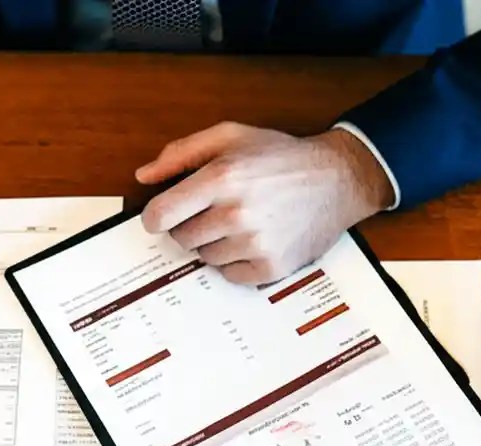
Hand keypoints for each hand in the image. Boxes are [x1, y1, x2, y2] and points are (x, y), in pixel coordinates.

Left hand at [137, 122, 393, 284]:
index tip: (162, 217)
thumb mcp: (230, 136)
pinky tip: (254, 239)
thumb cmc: (281, 156)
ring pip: (205, 257)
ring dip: (215, 243)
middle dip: (190, 226)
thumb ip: (181, 153)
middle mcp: (236, 214)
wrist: (337, 180)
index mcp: (221, 178)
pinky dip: (235, 262)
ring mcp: (255, 244)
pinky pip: (230, 275)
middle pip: (182, 238)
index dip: (155, 218)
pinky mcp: (271, 267)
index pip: (161, 216)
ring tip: (241, 222)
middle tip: (214, 211)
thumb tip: (144, 176)